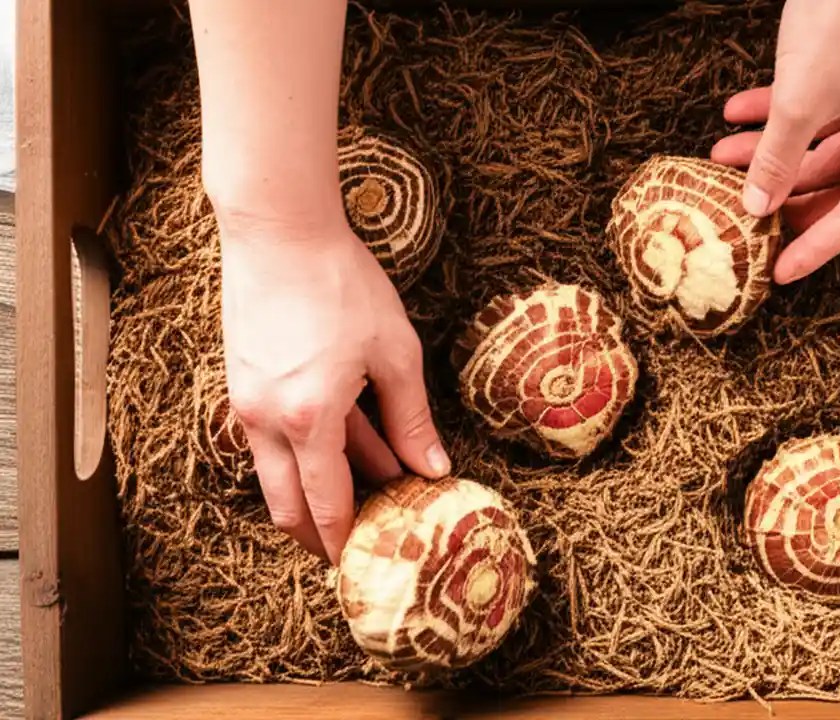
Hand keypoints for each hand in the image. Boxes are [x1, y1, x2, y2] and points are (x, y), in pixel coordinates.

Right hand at [218, 212, 450, 564]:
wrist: (279, 232)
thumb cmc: (341, 285)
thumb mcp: (394, 353)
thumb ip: (411, 419)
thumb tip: (434, 468)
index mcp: (308, 419)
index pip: (325, 505)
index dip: (346, 540)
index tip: (367, 562)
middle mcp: (266, 421)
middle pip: (287, 505)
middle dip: (319, 533)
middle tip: (356, 546)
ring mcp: (247, 403)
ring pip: (280, 471)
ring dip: (321, 485)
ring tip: (373, 485)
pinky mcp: (242, 383)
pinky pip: (275, 436)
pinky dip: (309, 450)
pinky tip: (353, 438)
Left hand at [711, 0, 839, 283]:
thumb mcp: (800, 102)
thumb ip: (776, 161)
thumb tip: (756, 207)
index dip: (811, 247)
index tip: (777, 273)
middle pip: (839, 185)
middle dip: (781, 193)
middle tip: (741, 214)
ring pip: (823, 147)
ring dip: (772, 151)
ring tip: (720, 155)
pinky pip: (824, 113)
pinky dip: (782, 115)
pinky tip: (736, 113)